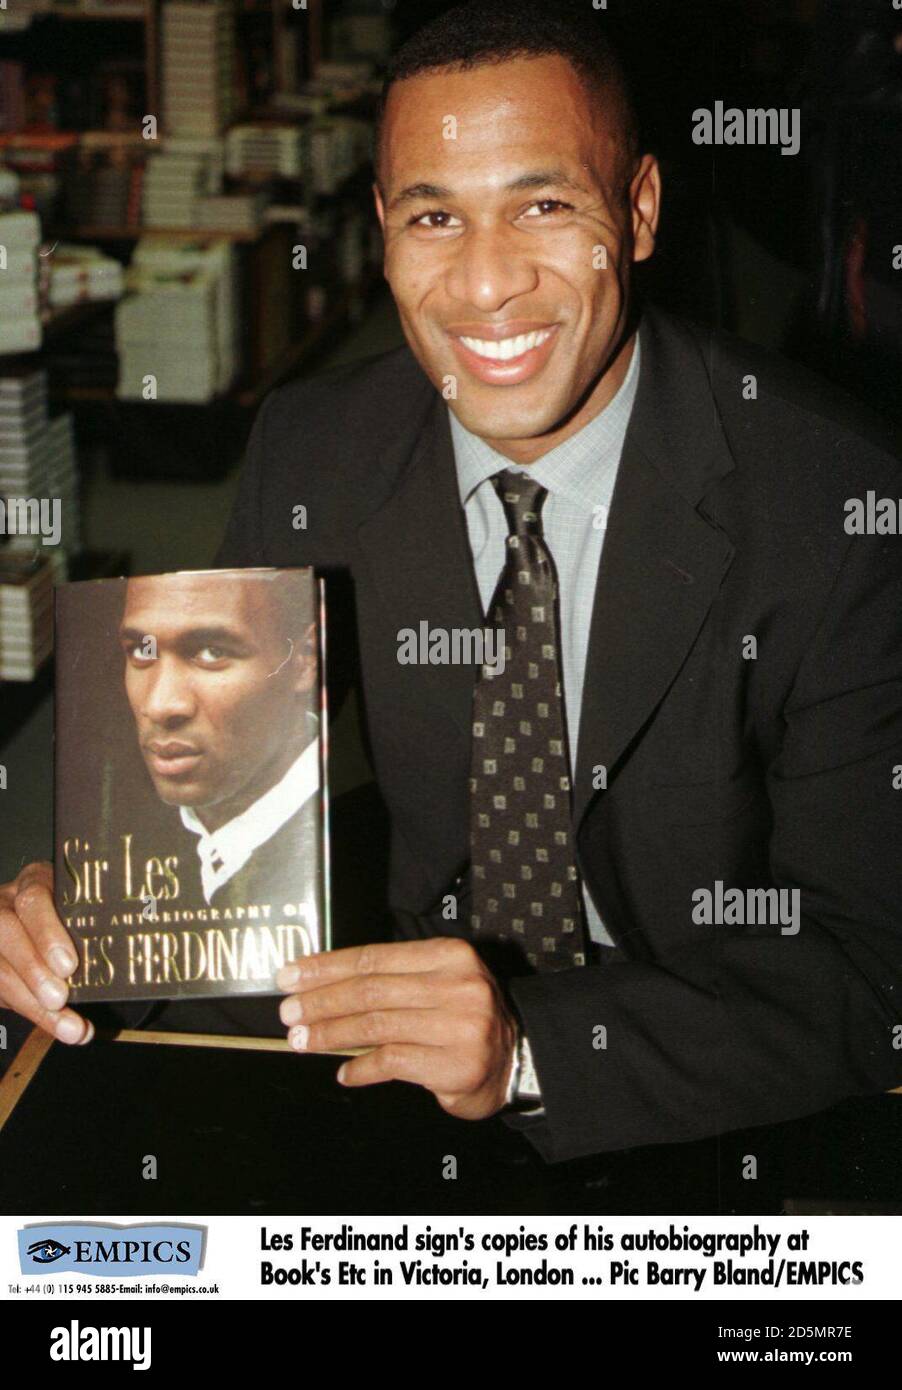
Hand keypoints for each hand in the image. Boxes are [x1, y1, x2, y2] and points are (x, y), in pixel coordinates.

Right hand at [0, 861, 92, 1043]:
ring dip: (34, 1006)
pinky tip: (64, 1029)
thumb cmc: (77, 909)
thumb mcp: (84, 902)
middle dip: (34, 971)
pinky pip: (2, 993)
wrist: (47, 920)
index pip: (34, 900)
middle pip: (7, 934)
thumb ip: (94, 918)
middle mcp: (6, 903)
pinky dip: (34, 1016)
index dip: (47, 934)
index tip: (69, 965)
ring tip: (70, 1028)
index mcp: (35, 880)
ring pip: (0, 970)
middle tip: (60, 999)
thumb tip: (135, 943)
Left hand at [276, 938, 516, 1119]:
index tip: (291, 977)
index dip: (327, 968)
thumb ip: (392, 980)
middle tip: (289, 1013)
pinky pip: (392, 1062)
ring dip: (332, 1034)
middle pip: (372, 990)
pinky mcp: (455, 1065)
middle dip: (322, 1002)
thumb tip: (321, 986)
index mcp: (449, 955)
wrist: (515, 1060)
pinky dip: (361, 1068)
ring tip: (303, 1041)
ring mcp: (459, 1026)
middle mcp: (458, 985)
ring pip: (377, 1025)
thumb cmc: (463, 1018)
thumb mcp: (437, 983)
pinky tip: (344, 1072)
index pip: (374, 958)